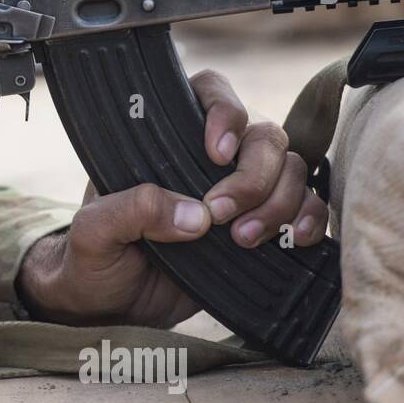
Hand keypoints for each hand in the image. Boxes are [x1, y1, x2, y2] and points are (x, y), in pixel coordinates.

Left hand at [17, 69, 327, 327]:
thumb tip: (194, 215)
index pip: (209, 93)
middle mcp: (208, 159)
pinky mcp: (260, 227)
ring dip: (278, 202)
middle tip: (220, 215)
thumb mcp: (93, 232)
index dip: (225, 112)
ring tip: (242, 240)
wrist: (111, 309)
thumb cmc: (94, 259)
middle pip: (263, 136)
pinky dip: (310, 218)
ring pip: (290, 170)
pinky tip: (295, 238)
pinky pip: (306, 206)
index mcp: (165, 142)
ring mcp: (239, 192)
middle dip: (252, 176)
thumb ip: (131, 211)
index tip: (216, 153)